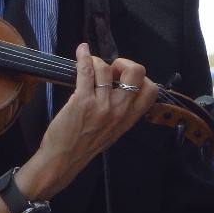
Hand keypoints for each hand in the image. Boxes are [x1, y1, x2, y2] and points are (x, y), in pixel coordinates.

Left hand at [21, 44, 158, 197]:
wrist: (63, 161)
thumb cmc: (84, 146)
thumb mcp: (112, 132)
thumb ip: (120, 113)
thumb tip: (119, 89)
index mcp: (128, 119)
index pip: (151, 90)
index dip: (140, 77)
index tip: (124, 78)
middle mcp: (119, 111)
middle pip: (136, 73)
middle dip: (124, 63)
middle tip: (111, 70)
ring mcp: (102, 106)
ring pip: (107, 69)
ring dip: (97, 61)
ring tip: (90, 66)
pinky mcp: (82, 101)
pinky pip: (86, 71)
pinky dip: (83, 57)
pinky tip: (81, 52)